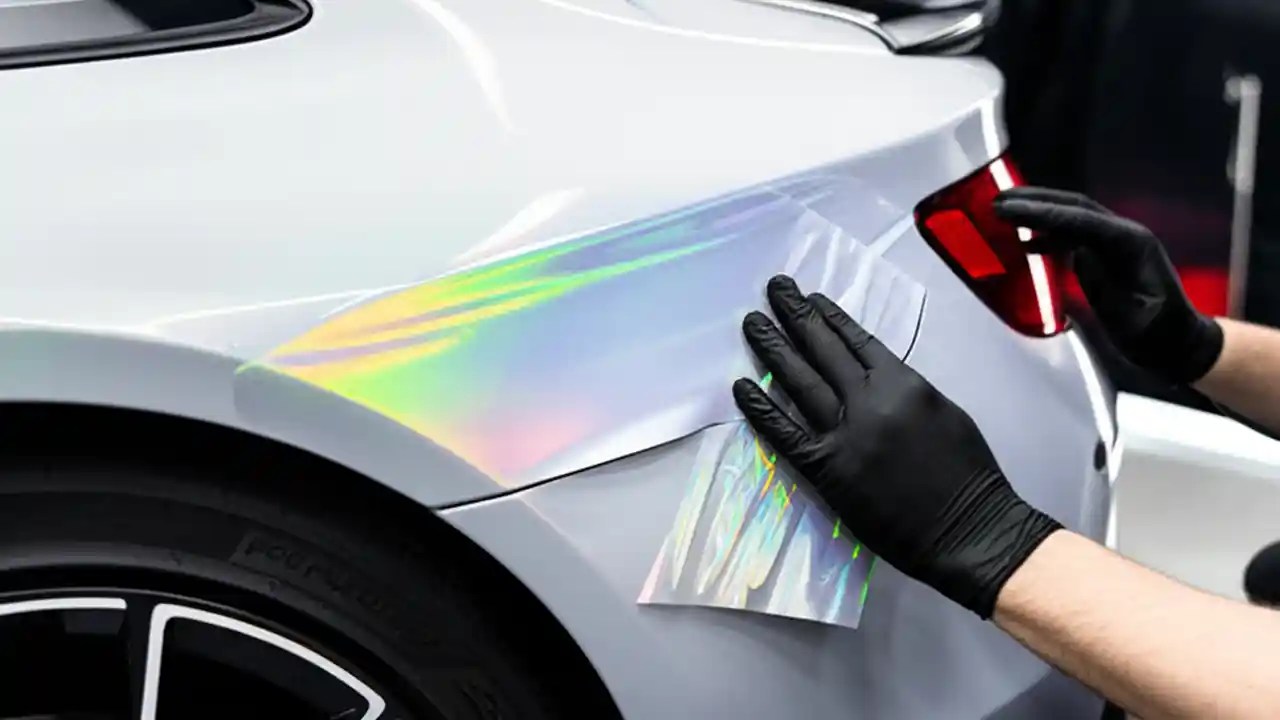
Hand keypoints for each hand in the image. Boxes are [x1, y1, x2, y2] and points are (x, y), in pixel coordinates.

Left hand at [732, 276, 1059, 617]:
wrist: (969, 529)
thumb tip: (875, 376)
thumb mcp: (945, 413)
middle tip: (773, 288)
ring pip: (799, 381)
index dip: (829, 317)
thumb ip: (906, 390)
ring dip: (772, 348)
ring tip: (752, 321)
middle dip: (795, 315)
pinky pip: (785, 432)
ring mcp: (844, 434)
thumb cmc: (968, 476)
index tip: (810, 298)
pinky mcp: (826, 468)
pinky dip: (760, 408)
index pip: (857, 340)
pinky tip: (741, 386)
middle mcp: (870, 400)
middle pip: (822, 349)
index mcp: (904, 383)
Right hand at [995, 187, 1222, 383]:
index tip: (1007, 209)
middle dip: (1036, 200)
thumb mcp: (1130, 316)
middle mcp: (1125, 234)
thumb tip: (1076, 254)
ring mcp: (1116, 242)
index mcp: (1132, 244)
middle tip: (997, 200)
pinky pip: (1073, 235)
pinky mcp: (1107, 254)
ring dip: (1039, 211)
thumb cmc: (1157, 334)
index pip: (1082, 219)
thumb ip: (1104, 283)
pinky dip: (1046, 234)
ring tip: (1002, 210)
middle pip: (1076, 206)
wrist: (1177, 342)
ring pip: (1073, 216)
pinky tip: (1023, 241)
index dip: (1043, 212)